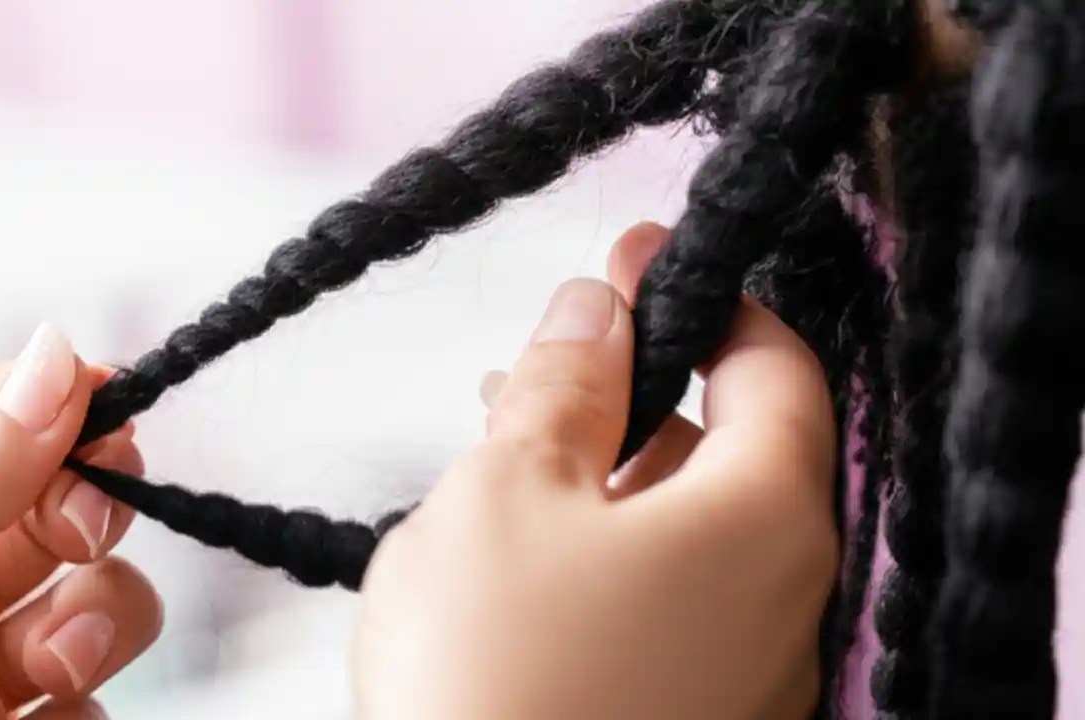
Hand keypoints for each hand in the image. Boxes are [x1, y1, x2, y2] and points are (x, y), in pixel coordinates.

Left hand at [0, 325, 161, 718]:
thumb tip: (57, 357)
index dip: (49, 401)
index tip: (110, 405)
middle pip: (53, 495)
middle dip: (87, 508)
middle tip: (87, 533)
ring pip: (96, 592)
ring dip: (101, 617)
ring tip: (56, 664)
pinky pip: (97, 693)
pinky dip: (85, 704)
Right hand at [354, 224, 838, 718]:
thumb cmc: (491, 671)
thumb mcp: (510, 485)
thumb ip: (565, 382)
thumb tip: (598, 307)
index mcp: (764, 516)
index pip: (776, 364)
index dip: (704, 295)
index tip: (634, 258)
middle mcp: (782, 596)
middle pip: (730, 445)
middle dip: (638, 384)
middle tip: (553, 349)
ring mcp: (743, 666)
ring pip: (687, 524)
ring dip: (606, 465)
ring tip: (509, 433)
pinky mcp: (693, 711)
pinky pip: (666, 595)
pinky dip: (605, 543)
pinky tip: (522, 539)